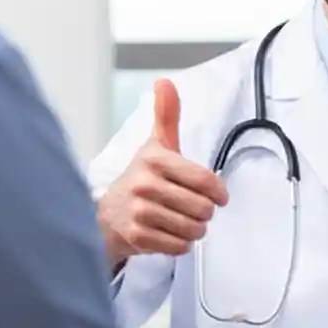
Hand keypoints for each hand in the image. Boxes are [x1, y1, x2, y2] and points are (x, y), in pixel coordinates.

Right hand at [97, 79, 228, 266]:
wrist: (107, 215)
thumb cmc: (141, 178)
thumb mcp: (156, 145)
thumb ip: (166, 115)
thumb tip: (165, 81)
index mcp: (155, 159)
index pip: (204, 180)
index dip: (218, 191)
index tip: (219, 196)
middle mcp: (145, 184)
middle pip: (202, 207)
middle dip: (204, 212)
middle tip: (195, 209)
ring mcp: (140, 212)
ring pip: (192, 229)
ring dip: (194, 229)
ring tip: (182, 221)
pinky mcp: (137, 237)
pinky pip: (178, 246)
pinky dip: (181, 244)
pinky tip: (170, 233)